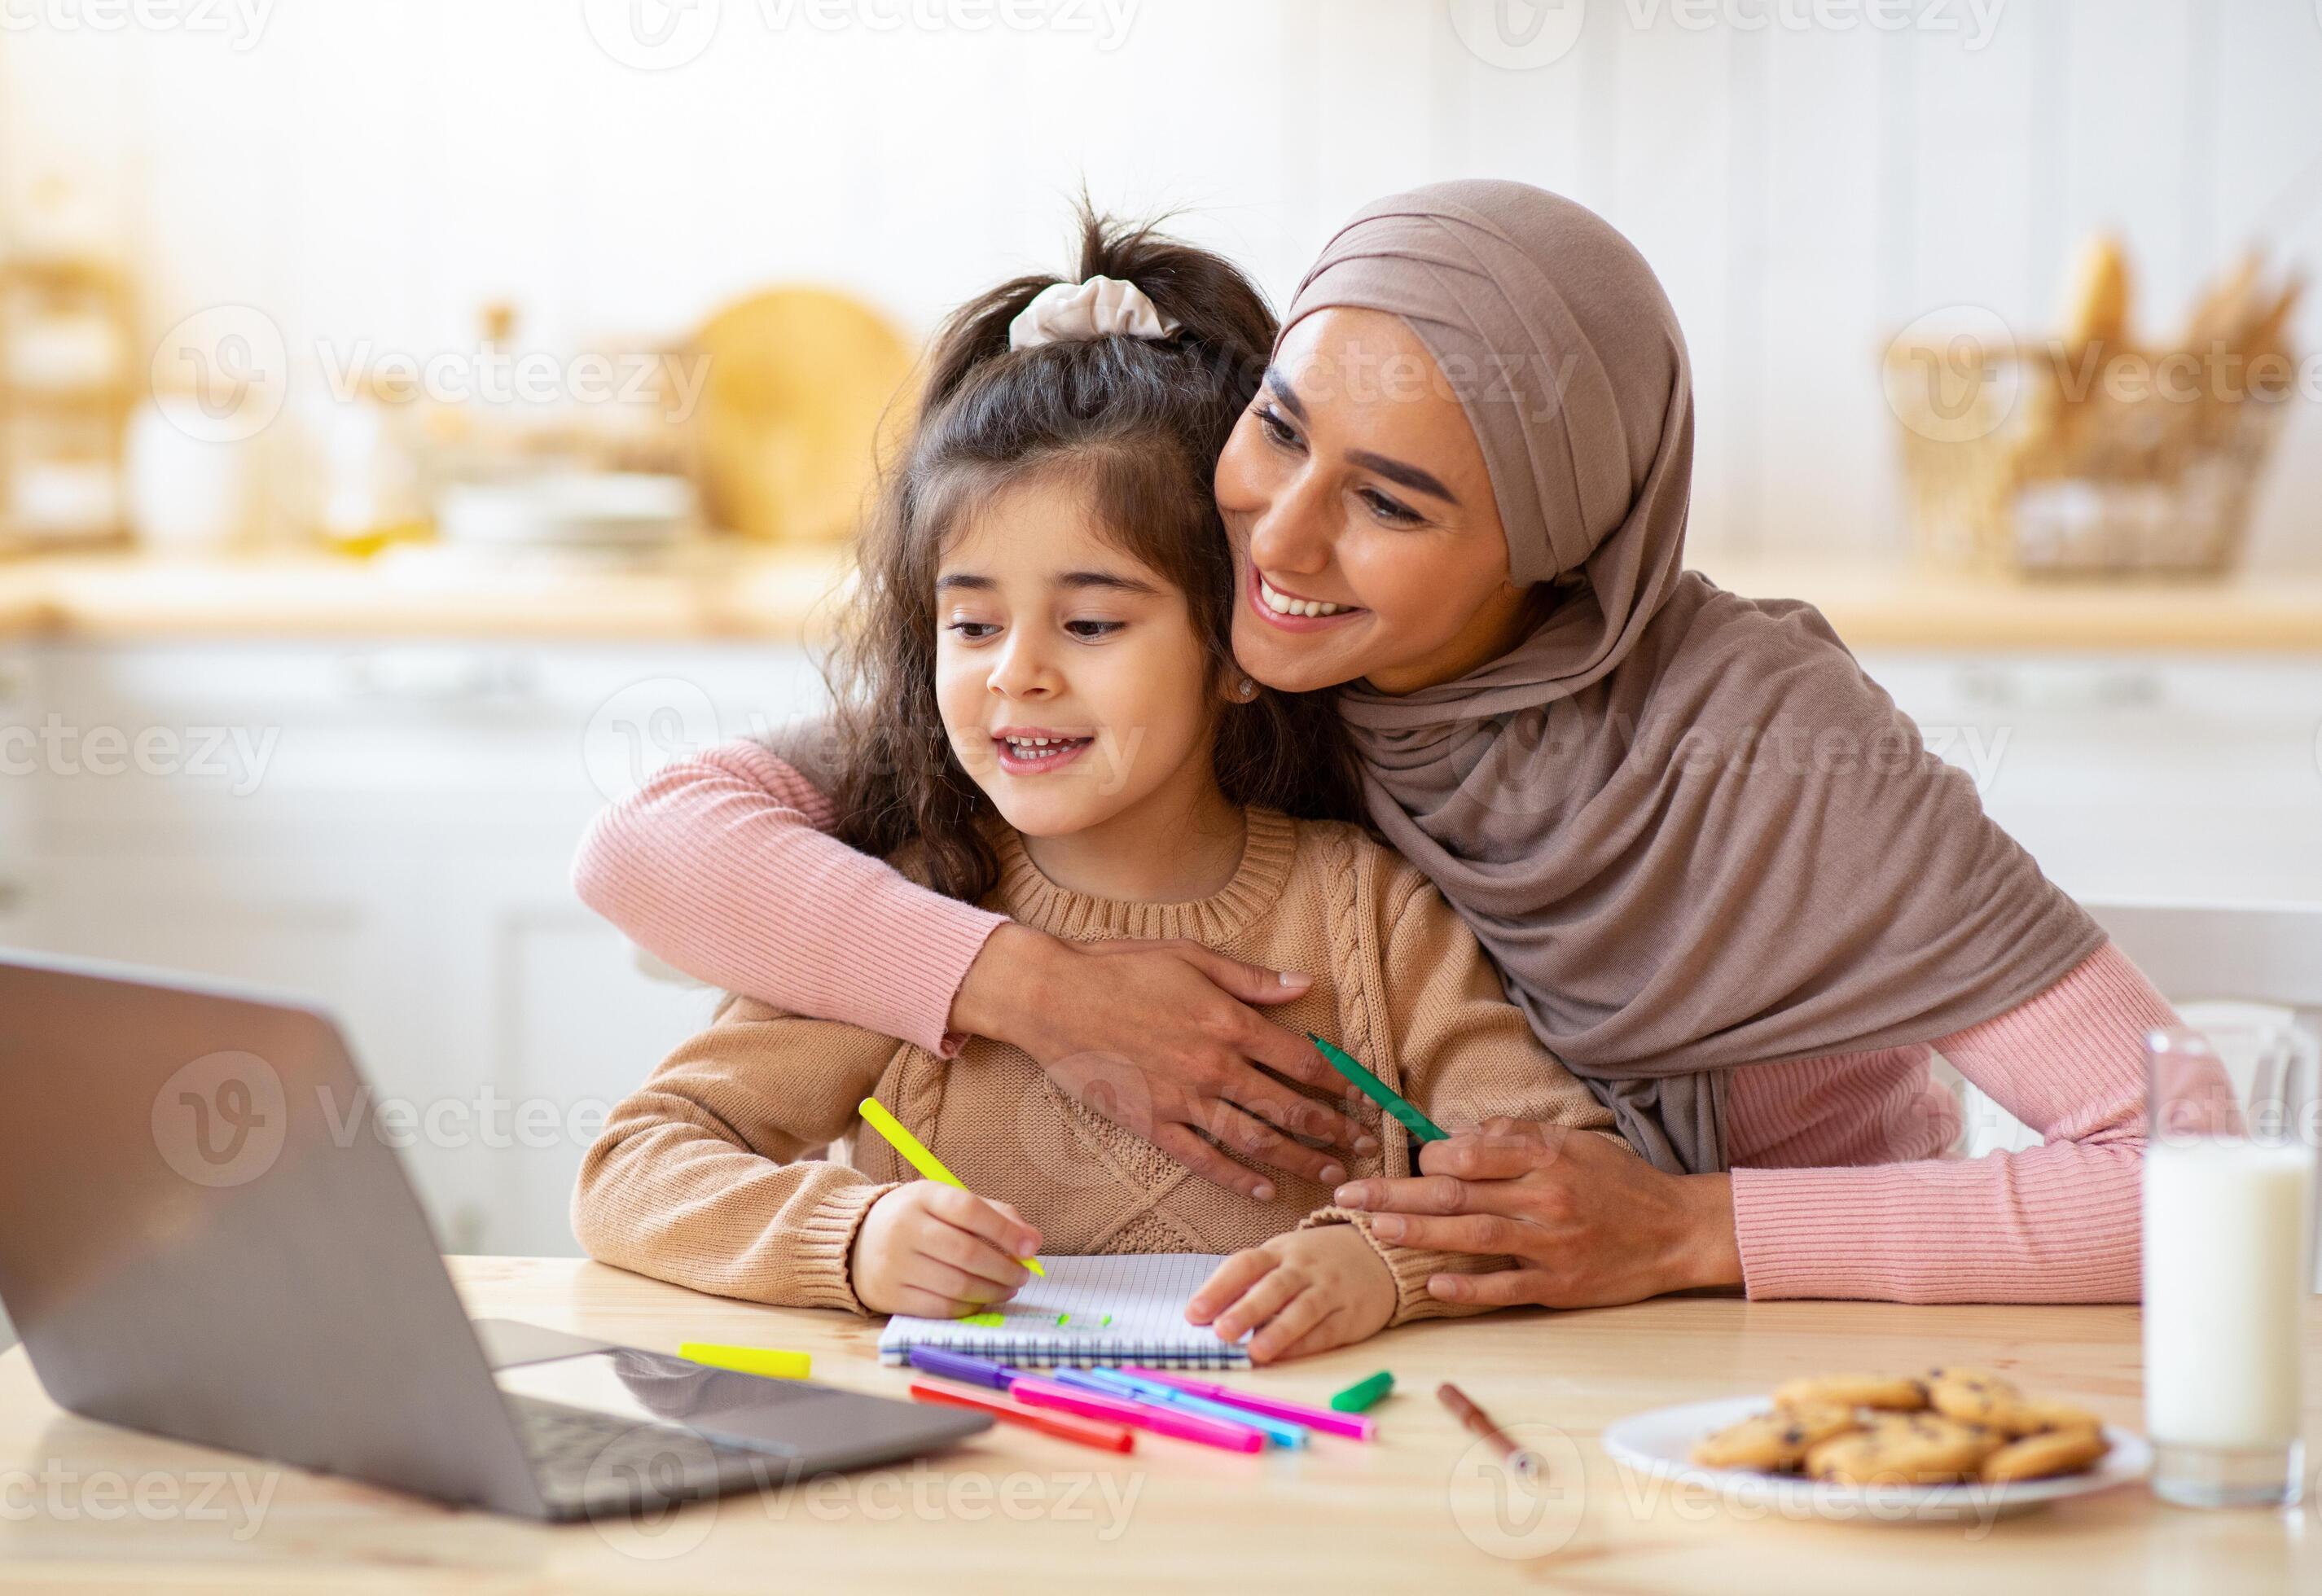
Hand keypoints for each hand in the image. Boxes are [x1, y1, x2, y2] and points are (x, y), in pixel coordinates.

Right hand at [850, 1182, 1041, 1317]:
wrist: (854, 1240)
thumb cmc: (916, 1220)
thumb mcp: (945, 1202)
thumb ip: (991, 1215)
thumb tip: (1032, 1241)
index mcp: (922, 1196)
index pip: (969, 1210)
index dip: (1006, 1231)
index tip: (1032, 1248)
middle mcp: (904, 1228)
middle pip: (966, 1252)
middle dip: (1004, 1268)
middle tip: (1023, 1275)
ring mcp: (894, 1264)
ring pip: (956, 1285)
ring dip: (992, 1291)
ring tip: (1008, 1289)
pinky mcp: (889, 1295)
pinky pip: (940, 1308)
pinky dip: (969, 1308)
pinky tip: (981, 1300)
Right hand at [950, 923, 1375, 1200]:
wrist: (1052, 997)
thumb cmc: (1120, 967)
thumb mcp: (1192, 956)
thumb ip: (1252, 978)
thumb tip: (1304, 985)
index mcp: (1230, 1022)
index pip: (1304, 1060)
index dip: (1341, 1081)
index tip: (1364, 1096)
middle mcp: (1214, 1067)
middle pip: (1290, 1108)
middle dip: (1333, 1130)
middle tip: (1364, 1147)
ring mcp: (1183, 1100)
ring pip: (1256, 1140)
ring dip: (1299, 1160)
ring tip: (1331, 1174)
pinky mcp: (1152, 1124)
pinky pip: (1203, 1159)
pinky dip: (1236, 1177)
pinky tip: (1262, 1189)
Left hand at [1185, 1225, 1394, 1363]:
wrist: (1379, 1254)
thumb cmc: (1315, 1262)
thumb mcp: (1283, 1259)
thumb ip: (1251, 1283)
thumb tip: (1209, 1318)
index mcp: (1279, 1251)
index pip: (1245, 1265)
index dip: (1218, 1288)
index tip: (1193, 1313)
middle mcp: (1304, 1267)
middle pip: (1272, 1287)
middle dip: (1245, 1309)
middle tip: (1220, 1331)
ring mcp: (1330, 1289)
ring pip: (1302, 1310)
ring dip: (1277, 1331)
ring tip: (1254, 1352)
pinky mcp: (1352, 1313)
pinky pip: (1326, 1330)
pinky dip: (1304, 1344)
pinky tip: (1285, 1356)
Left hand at [1331, 1119, 1742, 1308]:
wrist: (1677, 1231)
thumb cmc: (1620, 1183)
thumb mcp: (1575, 1142)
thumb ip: (1517, 1136)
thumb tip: (1461, 1134)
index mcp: (1546, 1156)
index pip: (1470, 1152)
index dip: (1430, 1158)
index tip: (1410, 1163)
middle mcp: (1545, 1197)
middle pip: (1456, 1193)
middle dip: (1397, 1193)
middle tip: (1351, 1194)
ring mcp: (1551, 1244)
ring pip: (1472, 1235)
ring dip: (1418, 1232)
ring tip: (1376, 1229)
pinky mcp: (1559, 1284)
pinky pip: (1505, 1286)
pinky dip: (1467, 1285)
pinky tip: (1433, 1282)